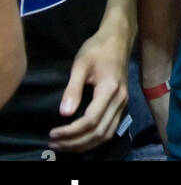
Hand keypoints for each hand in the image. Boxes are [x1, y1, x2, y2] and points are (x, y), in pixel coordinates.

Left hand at [49, 25, 130, 151]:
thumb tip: (64, 114)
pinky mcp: (122, 104)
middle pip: (99, 132)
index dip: (70, 132)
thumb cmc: (97, 49)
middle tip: (54, 144)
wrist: (118, 39)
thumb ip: (73, 89)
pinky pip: (110, 129)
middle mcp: (120, 99)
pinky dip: (95, 139)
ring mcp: (123, 102)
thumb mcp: (81, 64)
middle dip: (75, 142)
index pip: (91, 120)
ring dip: (85, 144)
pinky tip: (80, 140)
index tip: (52, 133)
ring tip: (64, 145)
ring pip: (107, 134)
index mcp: (110, 89)